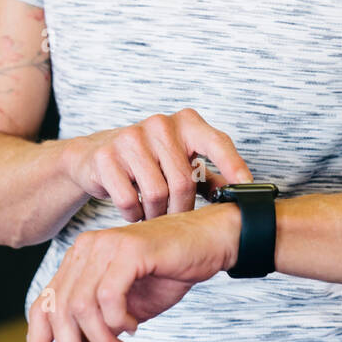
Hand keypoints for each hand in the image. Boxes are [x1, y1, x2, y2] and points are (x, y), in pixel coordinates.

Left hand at [26, 202, 241, 341]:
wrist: (209, 243)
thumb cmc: (167, 274)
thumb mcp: (125, 313)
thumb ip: (96, 333)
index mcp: (77, 263)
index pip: (42, 307)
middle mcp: (84, 250)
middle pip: (58, 312)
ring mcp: (105, 246)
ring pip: (81, 308)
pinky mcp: (128, 249)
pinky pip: (108, 297)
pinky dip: (118, 322)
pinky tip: (135, 327)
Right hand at [64, 107, 251, 221]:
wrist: (94, 155)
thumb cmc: (147, 161)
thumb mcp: (179, 161)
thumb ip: (208, 177)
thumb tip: (238, 195)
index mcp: (185, 123)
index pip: (217, 142)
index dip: (233, 164)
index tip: (247, 186)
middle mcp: (160, 124)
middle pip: (183, 182)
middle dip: (181, 209)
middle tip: (175, 219)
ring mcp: (130, 138)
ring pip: (157, 194)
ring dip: (155, 214)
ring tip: (151, 213)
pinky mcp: (106, 157)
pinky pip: (129, 200)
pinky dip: (133, 214)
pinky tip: (133, 209)